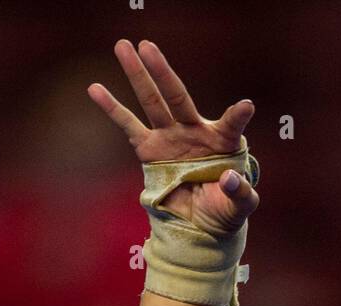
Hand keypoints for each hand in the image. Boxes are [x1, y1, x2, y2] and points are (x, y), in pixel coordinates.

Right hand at [88, 39, 258, 237]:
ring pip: (151, 103)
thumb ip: (241, 192)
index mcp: (222, 141)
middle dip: (161, 72)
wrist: (201, 225)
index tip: (246, 107)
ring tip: (122, 46)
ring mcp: (170, 138)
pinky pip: (129, 126)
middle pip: (177, 96)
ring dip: (136, 75)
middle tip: (147, 45)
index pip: (231, 124)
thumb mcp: (240, 205)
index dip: (237, 116)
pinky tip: (95, 89)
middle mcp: (194, 132)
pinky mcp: (151, 151)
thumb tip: (228, 178)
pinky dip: (113, 108)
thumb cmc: (224, 209)